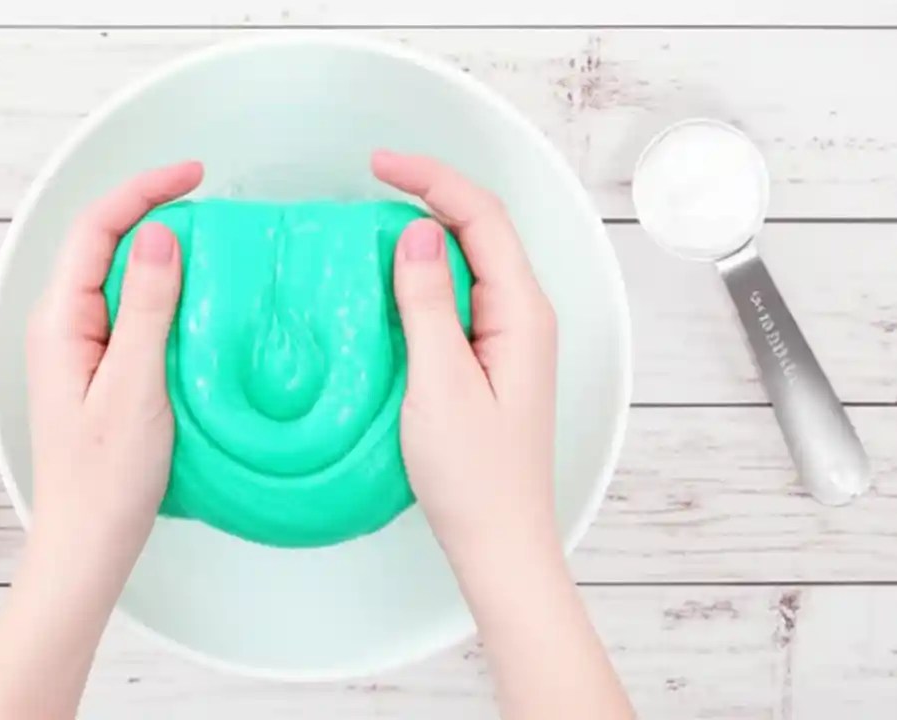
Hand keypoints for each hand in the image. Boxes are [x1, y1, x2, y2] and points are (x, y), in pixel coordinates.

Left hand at [25, 160, 201, 564]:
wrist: (89, 542)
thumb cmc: (107, 475)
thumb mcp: (135, 386)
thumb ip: (148, 308)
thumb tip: (160, 235)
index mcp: (60, 321)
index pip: (96, 230)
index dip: (142, 191)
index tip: (196, 175)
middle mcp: (63, 325)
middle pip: (104, 245)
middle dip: (153, 213)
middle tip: (213, 207)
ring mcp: (80, 347)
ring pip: (119, 278)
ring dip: (161, 253)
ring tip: (214, 245)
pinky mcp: (100, 369)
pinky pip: (130, 312)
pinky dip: (164, 294)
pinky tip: (199, 302)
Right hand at [372, 150, 557, 564]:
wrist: (498, 540)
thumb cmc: (473, 474)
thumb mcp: (440, 383)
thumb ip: (429, 305)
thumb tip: (421, 233)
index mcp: (522, 312)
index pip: (482, 218)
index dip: (433, 179)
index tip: (378, 164)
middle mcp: (525, 316)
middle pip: (482, 230)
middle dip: (432, 194)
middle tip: (372, 181)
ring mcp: (511, 338)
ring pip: (472, 262)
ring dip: (429, 233)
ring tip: (373, 220)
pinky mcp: (492, 360)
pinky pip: (462, 298)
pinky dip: (428, 276)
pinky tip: (392, 281)